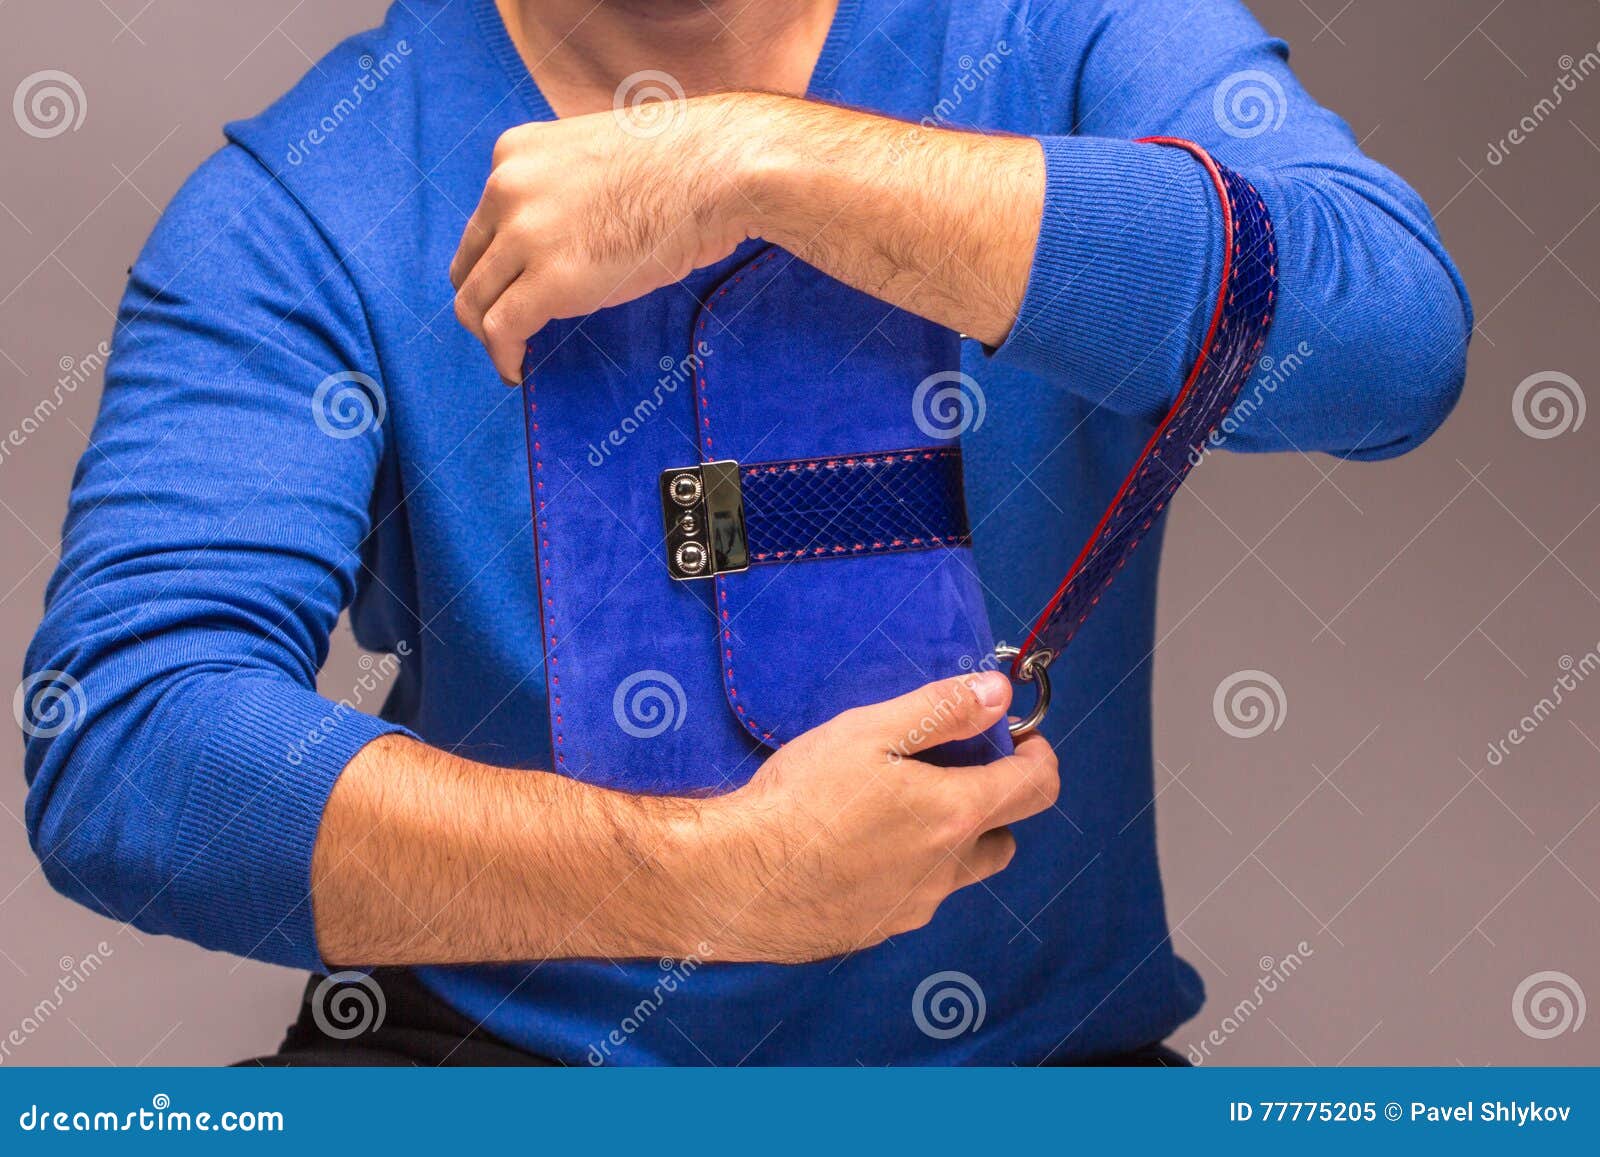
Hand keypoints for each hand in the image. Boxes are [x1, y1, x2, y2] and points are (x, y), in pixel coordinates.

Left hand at [449, 97, 752, 381]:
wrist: (717, 171)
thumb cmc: (684, 164)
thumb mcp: (599, 158)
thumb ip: (569, 189)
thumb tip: (575, 233)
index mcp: (515, 152)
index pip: (484, 221)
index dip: (496, 263)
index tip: (512, 289)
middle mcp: (506, 188)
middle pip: (469, 263)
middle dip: (485, 300)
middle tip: (511, 329)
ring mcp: (524, 235)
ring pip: (475, 301)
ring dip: (490, 336)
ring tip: (513, 355)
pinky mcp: (549, 281)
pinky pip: (502, 330)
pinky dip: (503, 356)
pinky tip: (517, 370)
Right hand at [684, 671, 1059, 963]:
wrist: (737, 878)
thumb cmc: (799, 798)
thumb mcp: (868, 732)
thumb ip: (942, 710)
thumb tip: (998, 694)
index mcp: (954, 815)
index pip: (1037, 789)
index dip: (1039, 757)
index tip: (1021, 739)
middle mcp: (946, 870)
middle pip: (1005, 838)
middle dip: (995, 804)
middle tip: (954, 773)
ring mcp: (914, 907)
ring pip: (958, 872)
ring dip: (950, 841)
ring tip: (899, 810)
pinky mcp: (879, 929)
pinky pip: (915, 896)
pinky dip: (907, 869)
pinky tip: (859, 846)